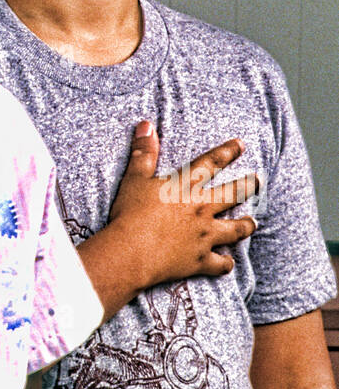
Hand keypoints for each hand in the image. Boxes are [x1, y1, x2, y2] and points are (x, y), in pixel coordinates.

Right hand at [109, 122, 257, 288]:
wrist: (130, 254)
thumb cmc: (129, 215)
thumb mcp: (134, 178)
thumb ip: (144, 152)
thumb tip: (146, 124)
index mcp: (185, 187)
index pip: (211, 163)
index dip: (227, 152)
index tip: (241, 145)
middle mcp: (200, 209)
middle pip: (233, 194)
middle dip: (249, 186)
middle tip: (259, 180)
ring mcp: (203, 236)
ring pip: (235, 230)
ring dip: (245, 225)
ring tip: (253, 222)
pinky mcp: (199, 260)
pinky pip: (220, 264)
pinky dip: (225, 264)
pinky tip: (229, 263)